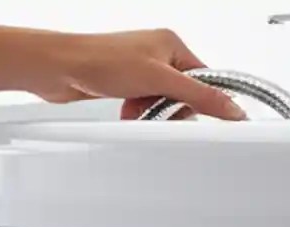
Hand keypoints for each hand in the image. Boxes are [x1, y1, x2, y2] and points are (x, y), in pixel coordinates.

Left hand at [30, 29, 246, 120]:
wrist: (59, 69)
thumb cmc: (100, 61)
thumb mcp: (158, 79)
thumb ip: (198, 95)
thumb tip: (230, 107)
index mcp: (171, 44)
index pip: (204, 78)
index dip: (204, 100)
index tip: (208, 119)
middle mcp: (156, 54)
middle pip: (182, 94)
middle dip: (170, 108)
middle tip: (158, 112)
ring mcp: (138, 70)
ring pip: (160, 103)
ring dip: (151, 114)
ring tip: (136, 111)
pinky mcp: (123, 85)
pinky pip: (141, 107)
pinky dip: (136, 115)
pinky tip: (126, 113)